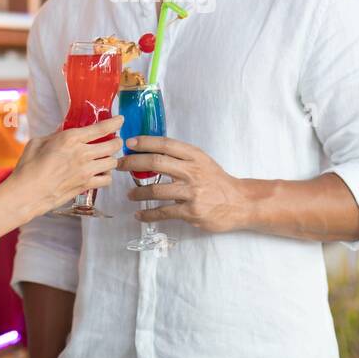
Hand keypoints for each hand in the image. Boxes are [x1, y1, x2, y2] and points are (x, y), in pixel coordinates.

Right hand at [8, 116, 124, 220]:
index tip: (120, 120)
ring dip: (112, 159)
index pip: (101, 128)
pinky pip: (107, 180)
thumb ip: (55, 135)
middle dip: (117, 142)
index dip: (115, 123)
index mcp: (71, 139)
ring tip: (107, 158)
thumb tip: (64, 132)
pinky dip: (106, 176)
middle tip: (115, 141)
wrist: (27, 193)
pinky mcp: (86, 186)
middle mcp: (83, 153)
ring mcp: (86, 171)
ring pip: (113, 162)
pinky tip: (101, 174)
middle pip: (113, 145)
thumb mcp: (38, 142)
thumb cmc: (28, 167)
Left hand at [117, 136, 248, 232]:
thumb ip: (181, 158)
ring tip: (129, 194)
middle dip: (133, 163)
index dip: (145, 142)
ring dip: (138, 192)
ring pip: (156, 190)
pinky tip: (139, 215)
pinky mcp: (191, 211)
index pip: (166, 144)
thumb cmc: (217, 181)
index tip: (129, 143)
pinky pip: (164, 212)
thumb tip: (151, 152)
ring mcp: (192, 192)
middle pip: (156, 163)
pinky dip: (148, 214)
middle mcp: (193, 171)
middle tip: (119, 166)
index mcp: (195, 156)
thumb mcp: (202, 162)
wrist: (239, 202)